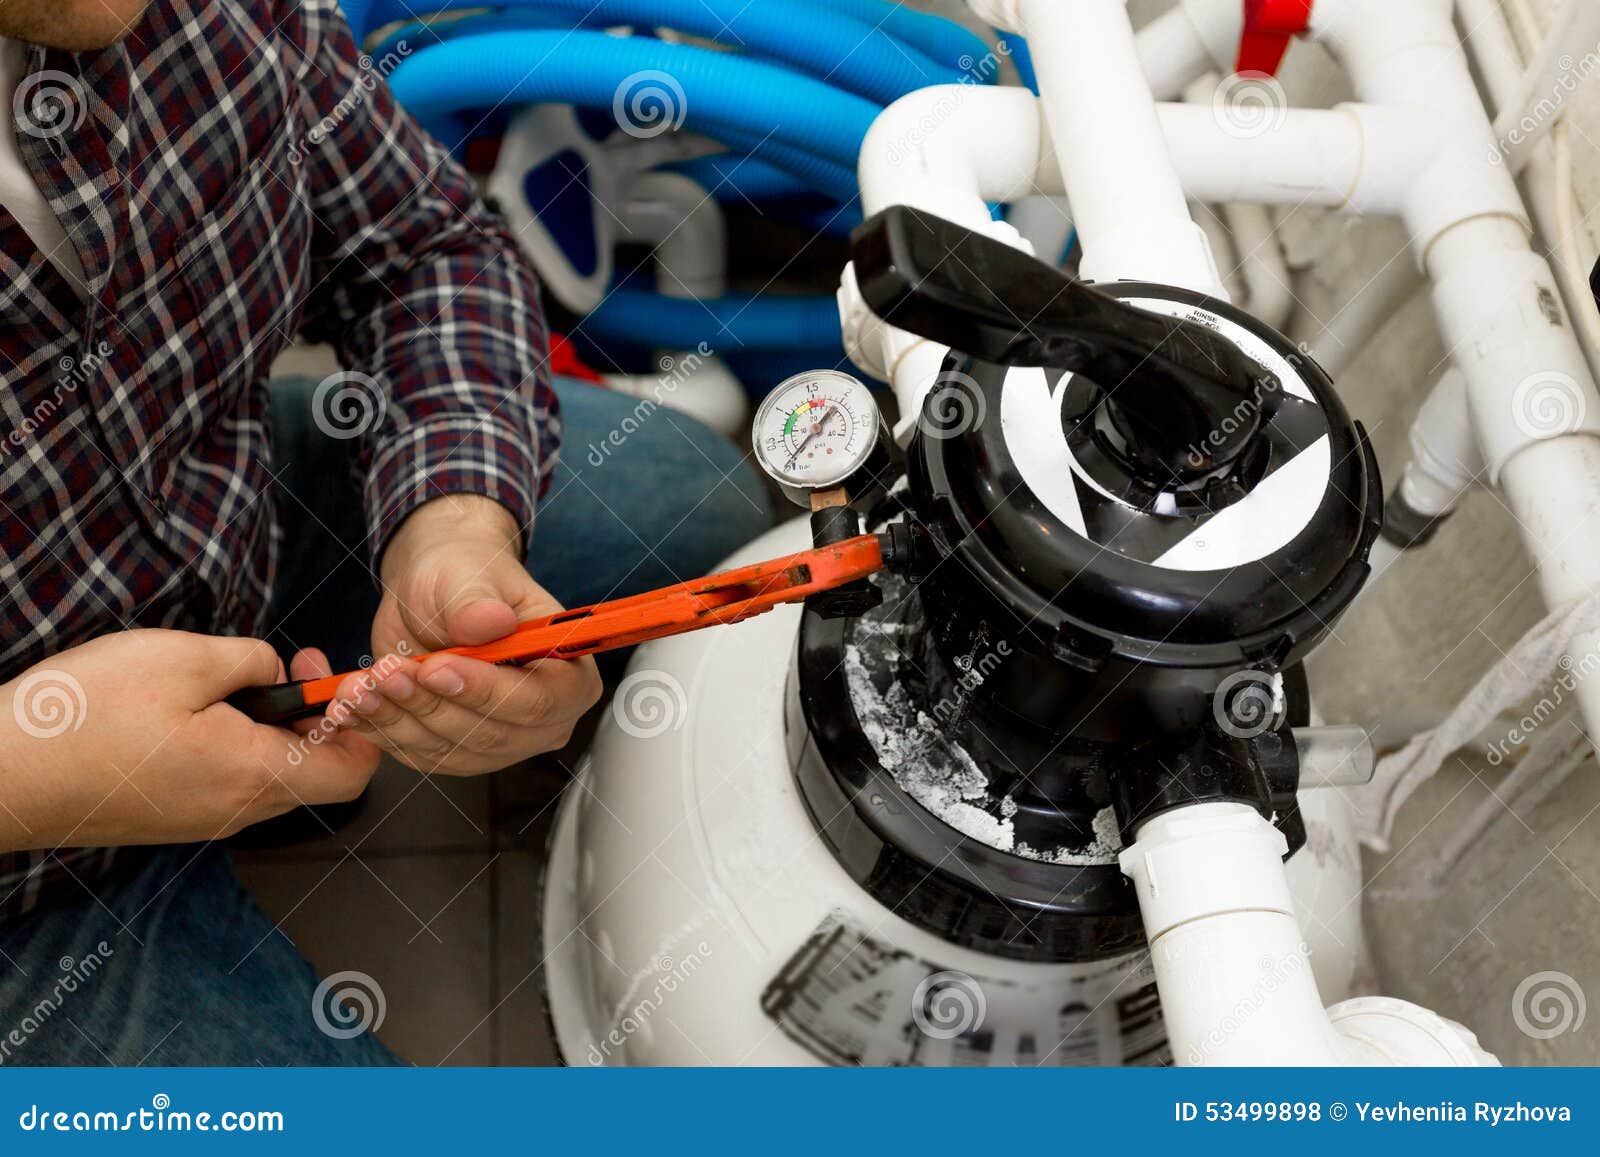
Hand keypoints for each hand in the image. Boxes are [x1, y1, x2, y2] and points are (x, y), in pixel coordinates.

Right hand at [0, 630, 378, 853]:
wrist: (2, 777)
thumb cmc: (86, 717)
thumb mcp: (184, 658)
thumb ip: (250, 659)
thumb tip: (274, 669)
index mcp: (256, 774)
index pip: (355, 770)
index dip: (363, 720)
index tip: (334, 676)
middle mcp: (239, 810)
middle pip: (316, 770)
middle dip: (316, 712)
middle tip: (286, 662)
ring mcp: (203, 820)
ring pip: (271, 774)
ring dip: (271, 726)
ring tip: (232, 679)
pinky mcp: (171, 818)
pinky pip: (229, 781)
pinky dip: (234, 744)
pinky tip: (195, 708)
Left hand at [329, 495, 601, 774]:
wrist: (432, 590)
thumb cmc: (466, 577)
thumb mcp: (468, 575)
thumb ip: (476, 602)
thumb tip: (490, 621)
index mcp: (568, 673)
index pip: (539, 701)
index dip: (487, 691)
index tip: (438, 667)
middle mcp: (542, 717)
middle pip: (491, 734)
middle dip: (432, 704)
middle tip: (390, 672)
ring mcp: (500, 740)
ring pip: (449, 749)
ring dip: (399, 718)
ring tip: (362, 684)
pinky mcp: (456, 750)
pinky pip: (418, 754)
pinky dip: (382, 730)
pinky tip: (355, 706)